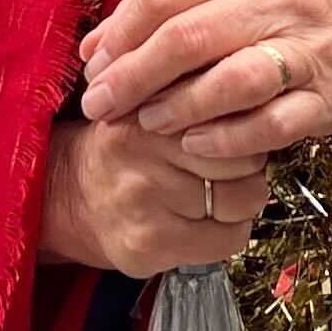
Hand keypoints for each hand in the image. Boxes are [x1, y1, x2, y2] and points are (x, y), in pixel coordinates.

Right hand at [38, 112, 269, 276]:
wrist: (71, 195)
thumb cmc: (129, 147)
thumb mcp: (153, 99)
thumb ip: (198, 88)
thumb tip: (260, 93)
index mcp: (147, 105)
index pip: (235, 110)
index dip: (246, 123)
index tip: (238, 129)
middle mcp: (142, 147)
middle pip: (246, 156)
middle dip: (248, 165)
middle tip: (226, 168)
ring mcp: (145, 198)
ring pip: (243, 200)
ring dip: (240, 202)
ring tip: (213, 195)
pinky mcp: (151, 242)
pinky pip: (228, 239)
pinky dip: (228, 233)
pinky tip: (204, 224)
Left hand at [79, 0, 331, 160]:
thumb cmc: (277, 15)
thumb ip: (164, 12)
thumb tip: (93, 50)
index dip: (118, 35)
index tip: (93, 66)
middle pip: (187, 36)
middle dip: (132, 77)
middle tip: (100, 105)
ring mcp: (309, 46)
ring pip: (229, 79)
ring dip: (177, 106)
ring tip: (146, 122)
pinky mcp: (326, 97)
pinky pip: (268, 124)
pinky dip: (224, 138)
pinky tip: (193, 143)